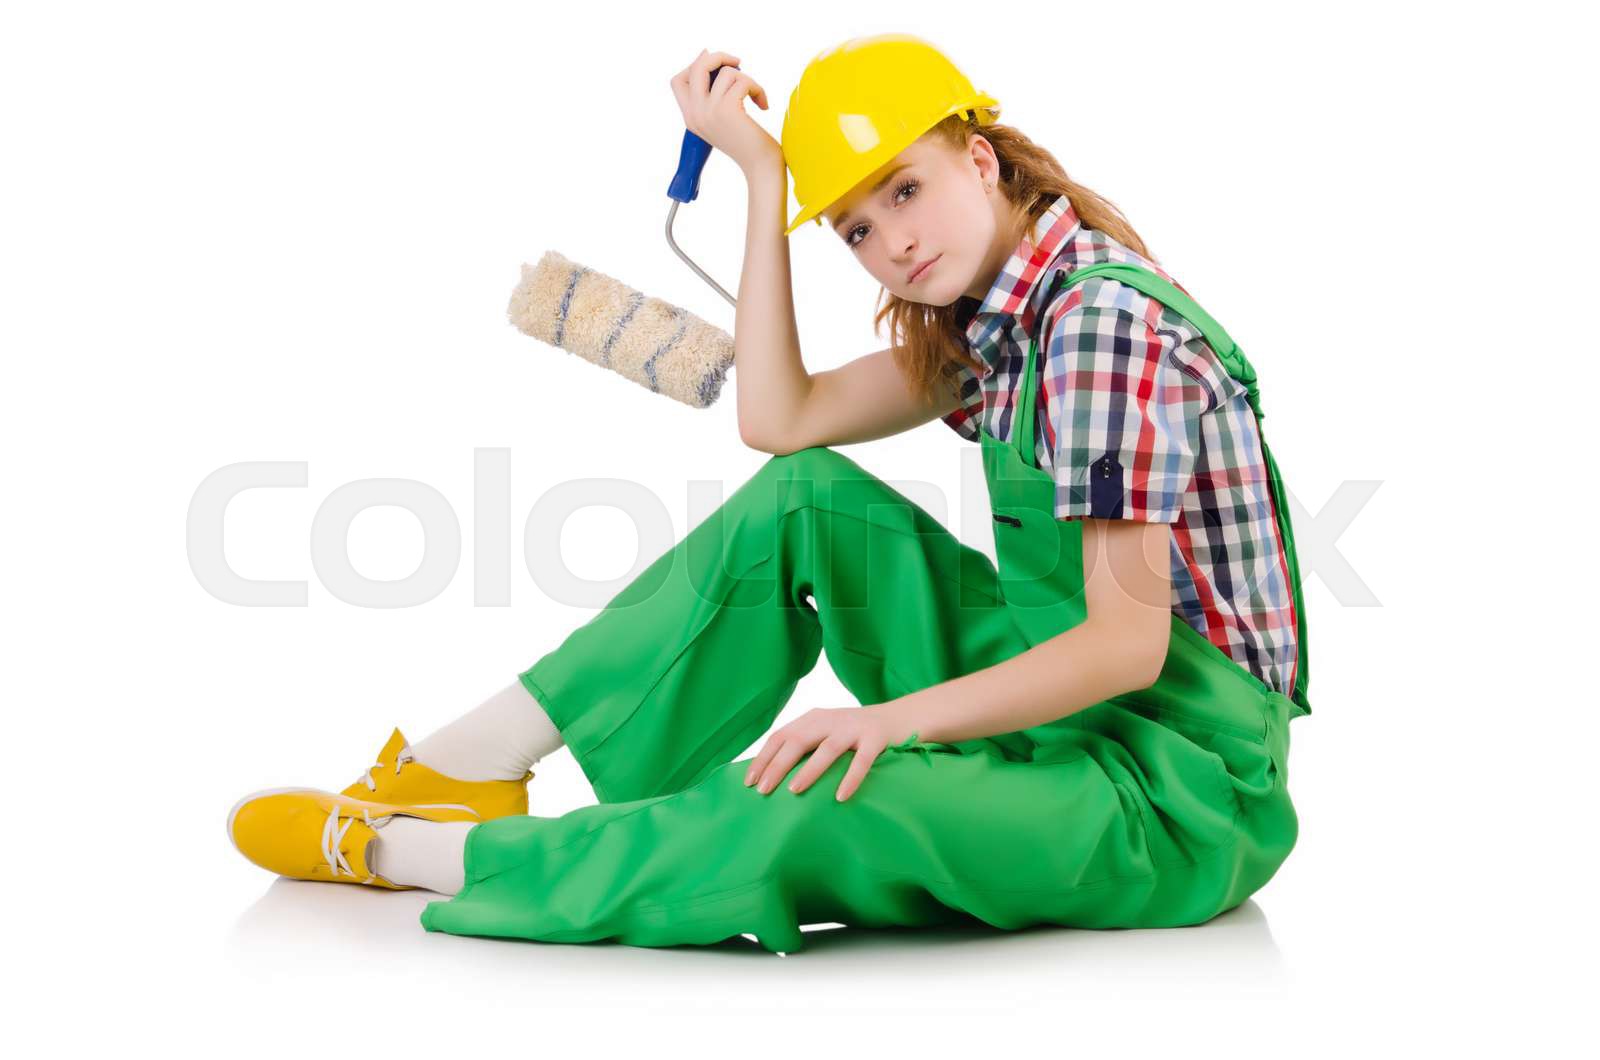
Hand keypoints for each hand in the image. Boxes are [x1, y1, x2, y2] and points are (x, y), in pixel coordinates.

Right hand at [669, 48, 781, 174]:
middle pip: (696, 67)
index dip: (695, 66)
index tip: (717, 67)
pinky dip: (757, 88)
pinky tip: (763, 104)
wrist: (760, 167)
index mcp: (691, 118)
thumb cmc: (747, 143)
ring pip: (726, 72)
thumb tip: (706, 53)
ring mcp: (709, 112)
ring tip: (755, 95)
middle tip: (738, 63)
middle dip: (719, 58)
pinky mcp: (727, 109)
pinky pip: (742, 81)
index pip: (678, 81)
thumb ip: (713, 92)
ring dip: (746, 79)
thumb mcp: (723, 117)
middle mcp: (695, 115)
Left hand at [742, 705, 917, 801]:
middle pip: (798, 741)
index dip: (763, 758)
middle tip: (763, 790)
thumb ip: (805, 746)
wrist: (900, 717)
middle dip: (777, 765)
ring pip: (827, 749)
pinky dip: (850, 778)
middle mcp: (830, 720)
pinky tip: (841, 797)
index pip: (781, 736)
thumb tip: (772, 777)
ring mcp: (854, 728)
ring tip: (794, 790)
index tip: (749, 781)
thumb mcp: (826, 733)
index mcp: (813, 718)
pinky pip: (862, 760)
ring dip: (808, 770)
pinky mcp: (876, 739)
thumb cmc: (855, 734)